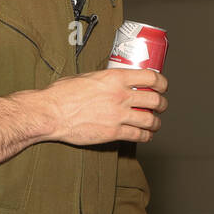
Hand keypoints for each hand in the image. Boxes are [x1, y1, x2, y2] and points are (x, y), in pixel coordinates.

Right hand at [41, 68, 167, 144]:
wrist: (51, 113)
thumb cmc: (63, 93)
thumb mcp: (88, 76)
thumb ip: (106, 79)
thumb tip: (115, 81)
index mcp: (115, 77)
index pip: (151, 77)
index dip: (162, 83)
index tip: (162, 86)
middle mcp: (120, 95)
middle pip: (155, 100)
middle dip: (162, 104)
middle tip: (160, 106)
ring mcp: (118, 115)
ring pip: (150, 120)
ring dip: (156, 122)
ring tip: (155, 123)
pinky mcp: (113, 133)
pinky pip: (138, 136)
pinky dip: (146, 136)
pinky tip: (145, 135)